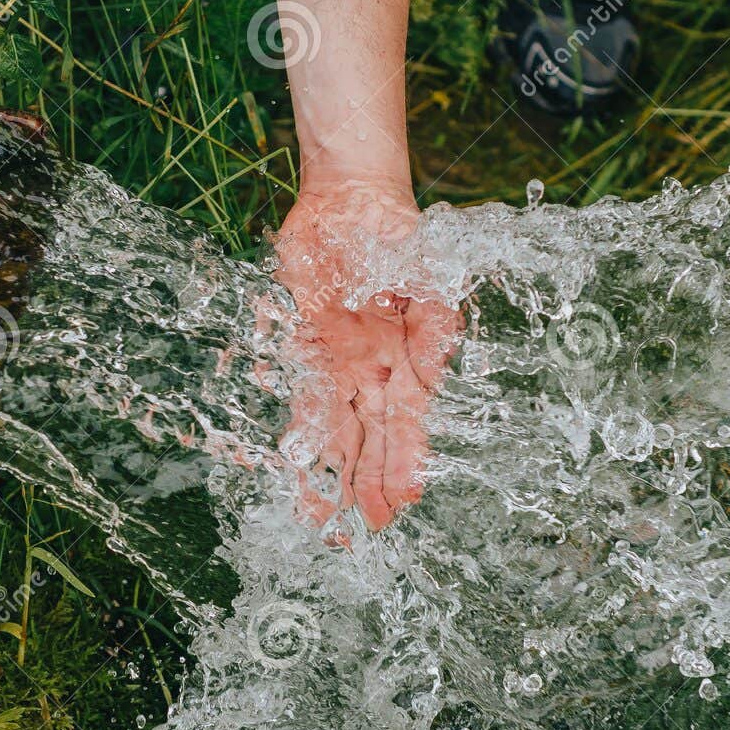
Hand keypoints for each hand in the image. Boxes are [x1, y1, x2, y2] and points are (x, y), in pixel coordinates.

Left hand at [273, 177, 461, 530]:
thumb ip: (432, 330)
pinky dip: (299, 434)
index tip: (405, 499)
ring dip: (332, 474)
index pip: (408, 422)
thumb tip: (430, 377)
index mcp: (410, 360)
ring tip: (326, 517)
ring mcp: (339, 365)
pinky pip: (300, 398)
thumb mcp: (429, 279)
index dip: (406, 461)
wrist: (353, 202)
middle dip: (370, 482)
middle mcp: (375, 371)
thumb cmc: (401, 237)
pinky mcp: (304, 349)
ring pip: (335, 430)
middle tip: (368, 527)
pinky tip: (297, 467)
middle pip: (371, 437)